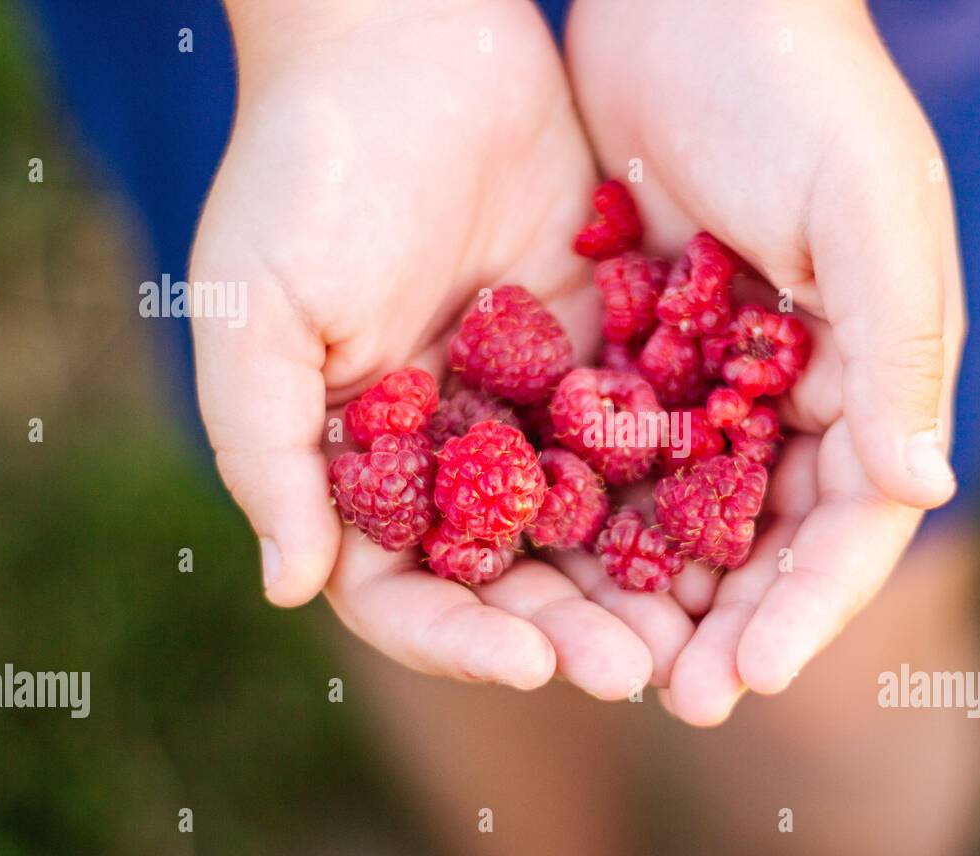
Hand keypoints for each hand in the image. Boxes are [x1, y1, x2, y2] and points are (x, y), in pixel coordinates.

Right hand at [191, 0, 693, 697]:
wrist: (406, 44)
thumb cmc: (303, 174)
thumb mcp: (253, 314)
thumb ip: (266, 452)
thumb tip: (287, 583)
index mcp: (356, 462)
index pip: (403, 590)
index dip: (461, 638)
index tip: (531, 662)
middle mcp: (444, 450)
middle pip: (508, 576)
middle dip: (568, 627)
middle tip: (635, 668)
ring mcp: (522, 406)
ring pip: (586, 524)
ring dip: (633, 580)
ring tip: (692, 625)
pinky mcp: (593, 353)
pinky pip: (637, 438)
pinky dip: (674, 488)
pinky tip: (726, 524)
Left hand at [567, 0, 964, 723]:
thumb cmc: (801, 88)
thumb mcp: (871, 212)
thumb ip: (900, 354)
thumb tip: (925, 490)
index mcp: (873, 366)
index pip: (852, 519)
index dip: (806, 606)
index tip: (744, 676)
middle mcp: (799, 384)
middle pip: (767, 535)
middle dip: (726, 620)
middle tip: (672, 698)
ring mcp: (715, 370)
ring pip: (691, 508)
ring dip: (657, 588)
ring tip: (611, 658)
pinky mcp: (640, 342)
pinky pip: (621, 447)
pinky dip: (599, 509)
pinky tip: (557, 561)